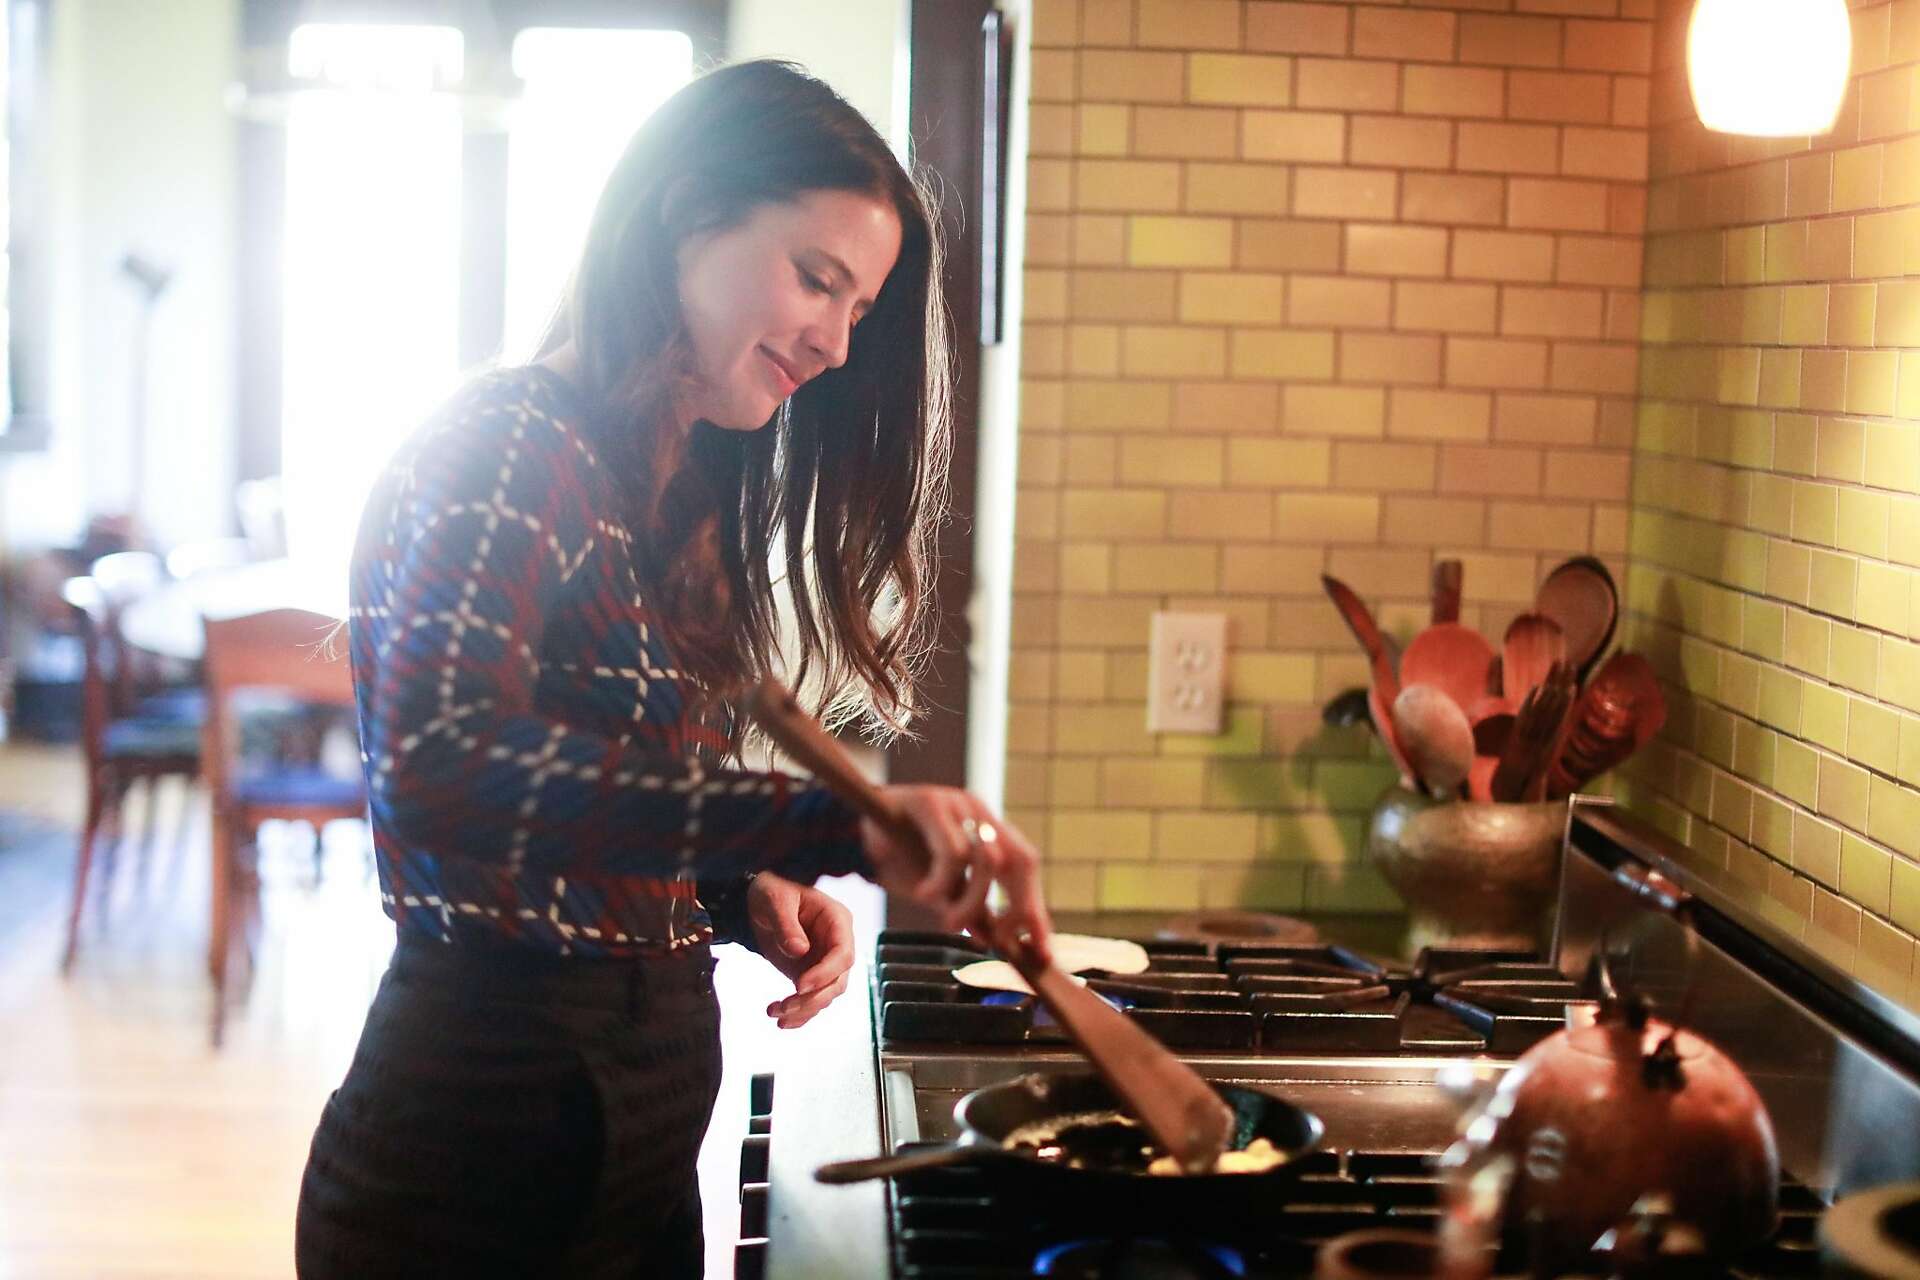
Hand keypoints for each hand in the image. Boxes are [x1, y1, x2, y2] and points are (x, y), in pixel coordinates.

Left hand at [745, 872, 854, 1028]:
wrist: (759, 900)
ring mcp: (824, 961)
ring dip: (803, 1010)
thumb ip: (786, 925)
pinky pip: (811, 999)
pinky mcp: (809, 974)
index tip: (800, 985)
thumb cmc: (773, 889)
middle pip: (838, 981)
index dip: (825, 973)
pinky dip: (799, 1014)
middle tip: (785, 1007)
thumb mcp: (776, 900)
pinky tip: (781, 1021)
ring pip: (825, 995)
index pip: (844, 954)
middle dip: (813, 998)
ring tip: (775, 1013)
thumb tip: (799, 950)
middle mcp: (836, 943)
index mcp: (837, 920)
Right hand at [858, 786, 1051, 961]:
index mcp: (989, 829)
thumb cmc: (899, 858)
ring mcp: (958, 804)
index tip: (1040, 949)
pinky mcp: (930, 802)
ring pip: (987, 860)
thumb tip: (991, 939)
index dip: (1036, 909)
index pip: (1025, 867)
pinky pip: (951, 853)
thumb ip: (967, 905)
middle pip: (1019, 860)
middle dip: (1017, 907)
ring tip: (950, 923)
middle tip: (1000, 940)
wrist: (852, 830)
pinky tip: (924, 896)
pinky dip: (941, 883)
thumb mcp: (940, 888)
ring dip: (971, 901)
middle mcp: (980, 812)